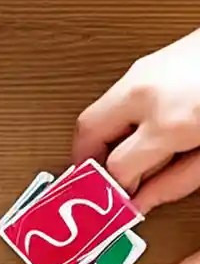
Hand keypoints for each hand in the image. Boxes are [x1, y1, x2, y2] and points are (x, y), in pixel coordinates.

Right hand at [74, 28, 199, 210]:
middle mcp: (148, 93)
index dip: (116, 188)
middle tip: (98, 177)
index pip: (118, 165)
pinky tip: (138, 130)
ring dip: (103, 137)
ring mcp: (143, 72)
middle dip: (86, 159)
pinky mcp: (146, 62)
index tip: (116, 201)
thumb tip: (143, 199)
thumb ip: (176, 180)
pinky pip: (116, 96)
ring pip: (97, 111)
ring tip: (122, 154)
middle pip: (88, 131)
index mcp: (171, 123)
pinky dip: (118, 117)